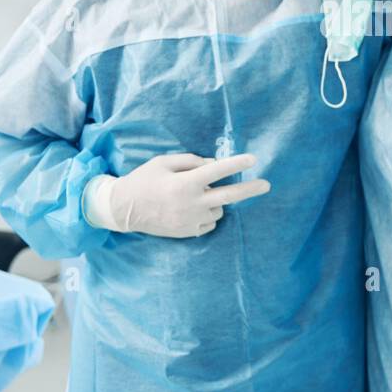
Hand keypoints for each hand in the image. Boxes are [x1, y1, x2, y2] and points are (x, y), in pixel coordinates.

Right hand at [90, 152, 269, 237]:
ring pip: (218, 209)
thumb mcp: (164, 162)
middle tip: (267, 184)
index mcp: (186, 183)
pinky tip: (192, 209)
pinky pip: (210, 222)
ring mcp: (191, 220)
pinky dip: (207, 214)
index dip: (237, 163)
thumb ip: (191, 161)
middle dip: (250, 189)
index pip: (218, 170)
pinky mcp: (189, 232)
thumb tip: (214, 164)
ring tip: (197, 195)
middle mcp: (192, 203)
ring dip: (216, 201)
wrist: (124, 210)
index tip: (254, 159)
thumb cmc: (144, 180)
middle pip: (229, 196)